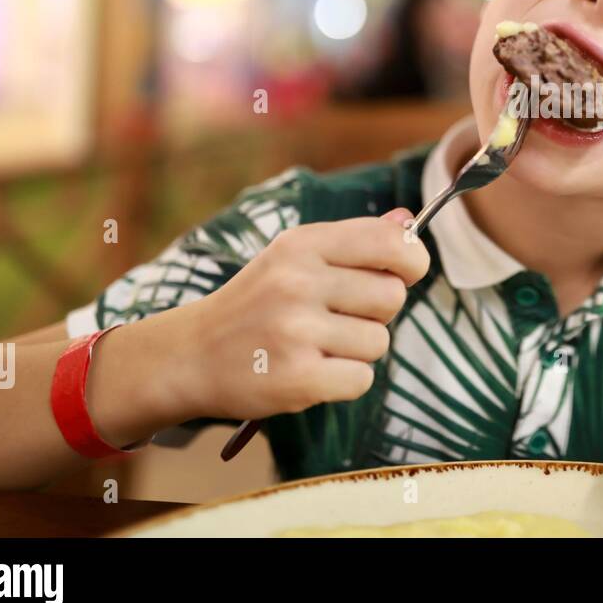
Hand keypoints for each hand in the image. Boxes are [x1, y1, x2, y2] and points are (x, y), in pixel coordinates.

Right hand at [173, 208, 428, 420]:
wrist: (191, 355)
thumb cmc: (256, 303)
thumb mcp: (293, 257)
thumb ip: (354, 239)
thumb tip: (408, 221)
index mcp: (302, 244)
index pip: (392, 244)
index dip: (412, 262)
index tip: (403, 274)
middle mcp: (298, 282)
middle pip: (392, 296)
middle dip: (377, 312)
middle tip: (340, 317)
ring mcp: (296, 331)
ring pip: (379, 342)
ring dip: (358, 350)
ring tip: (319, 345)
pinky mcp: (297, 378)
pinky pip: (362, 379)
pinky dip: (346, 381)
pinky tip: (314, 371)